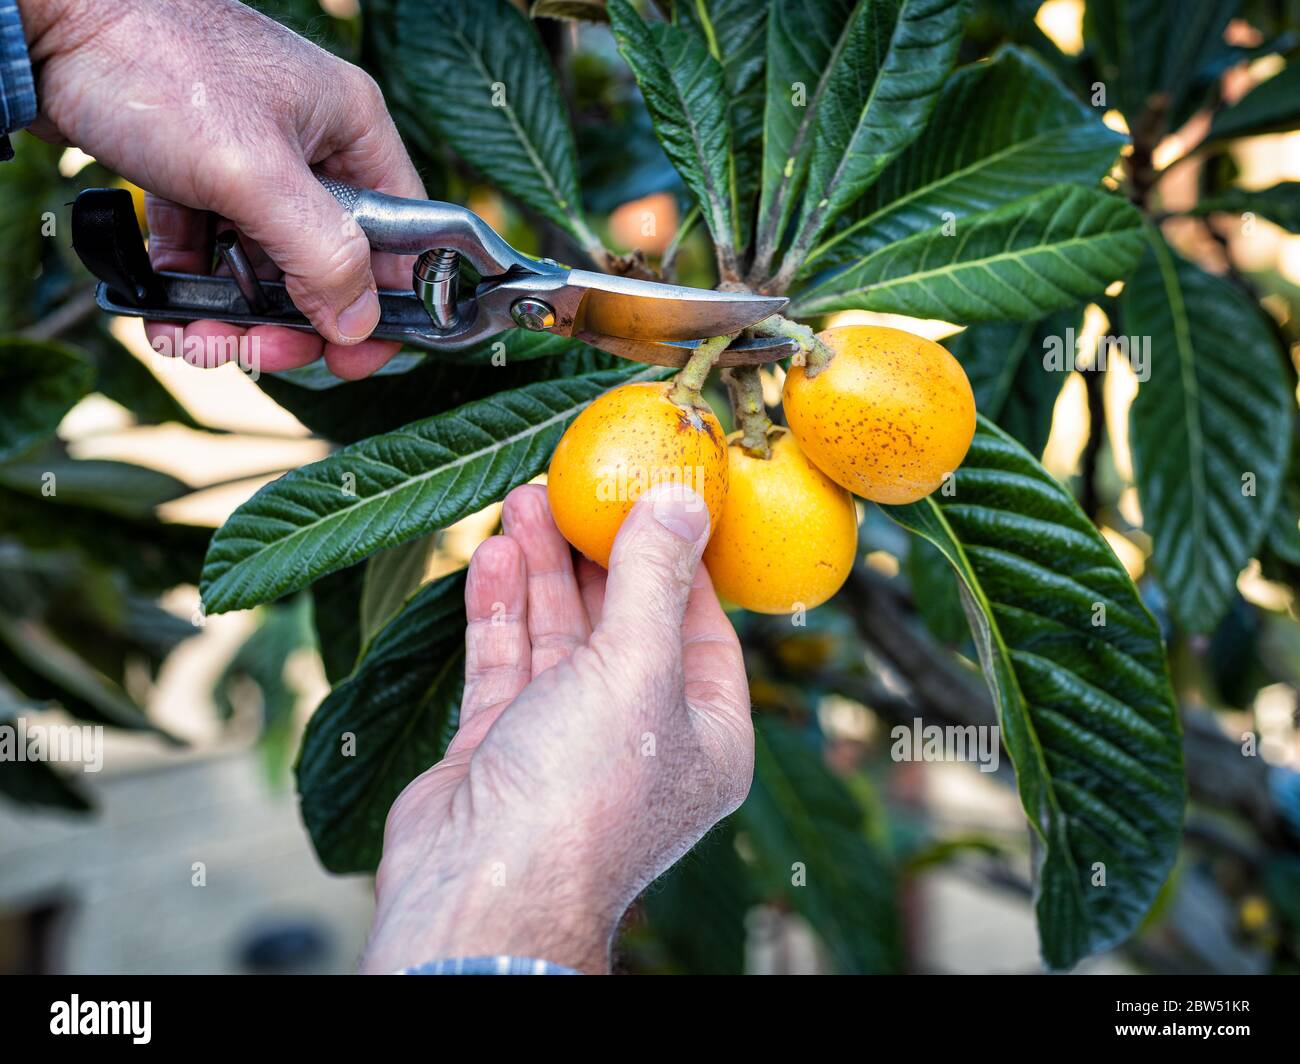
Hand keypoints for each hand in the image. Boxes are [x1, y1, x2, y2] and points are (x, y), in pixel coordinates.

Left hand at [22, 0, 423, 376]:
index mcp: (351, 127)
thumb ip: (318, 253)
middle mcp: (310, 145)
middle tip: (262, 352)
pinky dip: (194, 289)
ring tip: (199, 339)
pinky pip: (212, 250)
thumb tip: (359, 324)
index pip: (400, 233)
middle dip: (293, 320)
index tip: (353, 354)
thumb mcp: (254, 172)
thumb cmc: (155, 64)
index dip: (385, 302)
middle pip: (328, 262)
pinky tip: (169, 315)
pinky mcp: (194, 172)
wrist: (41, 18)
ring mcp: (250, 160)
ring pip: (267, 266)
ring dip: (239, 317)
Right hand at [361, 484, 753, 973]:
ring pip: (558, 637)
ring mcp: (567, 742)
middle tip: (575, 483)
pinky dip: (499, 610)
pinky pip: (507, 664)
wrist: (481, 896)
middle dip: (596, 551)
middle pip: (622, 621)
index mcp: (704, 733)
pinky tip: (491, 554)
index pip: (699, 624)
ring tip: (527, 496)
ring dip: (541, 569)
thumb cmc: (582, 795)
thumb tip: (685, 501)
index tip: (657, 491)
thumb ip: (653, 580)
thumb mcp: (637, 669)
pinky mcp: (504, 747)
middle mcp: (639, 737)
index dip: (677, 555)